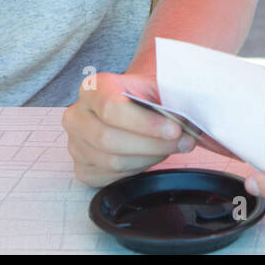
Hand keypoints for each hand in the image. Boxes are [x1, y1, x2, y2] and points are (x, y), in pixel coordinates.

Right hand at [62, 71, 196, 186]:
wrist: (136, 103)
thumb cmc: (147, 96)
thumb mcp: (159, 87)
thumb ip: (171, 98)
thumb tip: (189, 120)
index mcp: (92, 88)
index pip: (111, 108)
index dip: (145, 123)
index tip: (175, 130)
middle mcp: (76, 115)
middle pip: (110, 139)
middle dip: (153, 144)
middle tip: (183, 142)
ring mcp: (75, 144)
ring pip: (112, 162)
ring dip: (149, 157)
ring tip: (172, 147)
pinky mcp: (83, 168)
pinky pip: (110, 177)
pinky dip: (137, 169)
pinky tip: (151, 155)